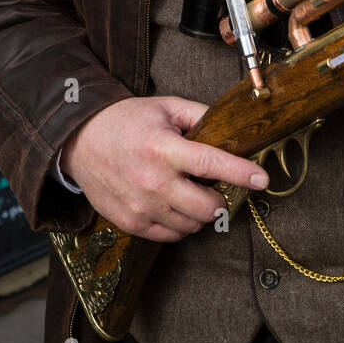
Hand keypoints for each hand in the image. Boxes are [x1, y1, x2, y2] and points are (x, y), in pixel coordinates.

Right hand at [60, 95, 268, 242]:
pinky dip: (181, 224)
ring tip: (189, 191)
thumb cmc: (127, 121)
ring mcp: (141, 207)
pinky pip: (172, 235)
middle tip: (214, 185)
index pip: (210, 164)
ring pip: (192, 225)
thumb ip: (200, 115)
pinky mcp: (131, 223)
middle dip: (220, 198)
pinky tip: (174, 204)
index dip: (240, 172)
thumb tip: (232, 128)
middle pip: (206, 207)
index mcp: (163, 148)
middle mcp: (153, 181)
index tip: (262, 178)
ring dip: (201, 212)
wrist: (81, 140)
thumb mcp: (165, 107)